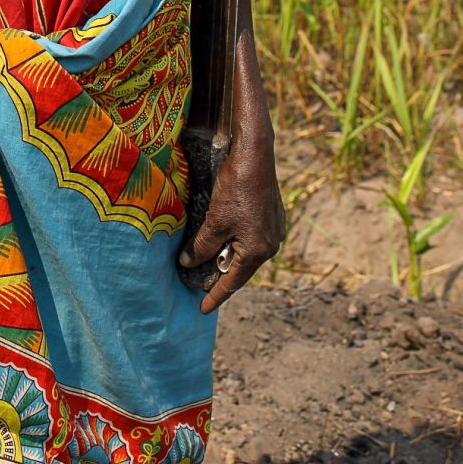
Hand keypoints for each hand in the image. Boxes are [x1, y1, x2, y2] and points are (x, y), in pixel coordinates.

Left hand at [178, 128, 285, 314]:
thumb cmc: (235, 188)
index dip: (216, 296)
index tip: (202, 309)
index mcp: (258, 251)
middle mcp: (271, 244)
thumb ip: (202, 246)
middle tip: (202, 286)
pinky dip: (237, 243)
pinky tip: (225, 238)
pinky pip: (253, 238)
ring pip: (247, 252)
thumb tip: (187, 264)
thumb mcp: (215, 221)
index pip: (233, 282)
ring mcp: (274, 229)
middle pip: (242, 268)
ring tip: (210, 262)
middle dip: (222, 277)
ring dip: (229, 258)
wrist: (255, 154)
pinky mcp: (272, 215)